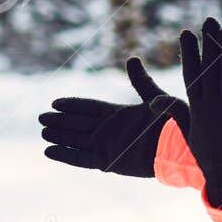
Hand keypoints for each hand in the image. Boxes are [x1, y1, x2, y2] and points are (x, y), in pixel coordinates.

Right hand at [39, 56, 190, 177]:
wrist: (180, 148)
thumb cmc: (173, 123)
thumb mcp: (156, 98)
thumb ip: (141, 82)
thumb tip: (133, 59)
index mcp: (120, 115)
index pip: (89, 108)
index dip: (72, 105)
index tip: (54, 102)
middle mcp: (110, 131)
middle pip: (79, 124)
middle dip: (61, 121)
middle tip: (40, 117)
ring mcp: (108, 147)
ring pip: (77, 141)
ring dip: (60, 136)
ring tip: (43, 132)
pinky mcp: (108, 162)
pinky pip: (82, 159)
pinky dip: (66, 155)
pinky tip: (48, 151)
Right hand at [178, 17, 221, 209]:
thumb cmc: (210, 157)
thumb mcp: (189, 134)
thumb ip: (175, 113)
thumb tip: (153, 102)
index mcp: (196, 111)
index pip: (191, 75)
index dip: (189, 52)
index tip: (186, 33)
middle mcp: (212, 108)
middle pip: (210, 69)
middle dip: (209, 43)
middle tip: (209, 20)